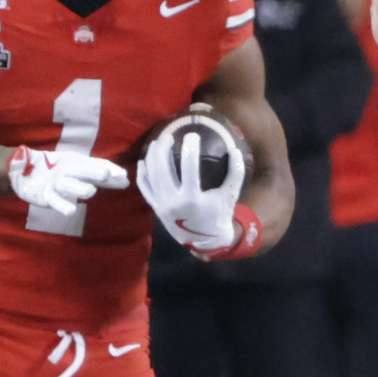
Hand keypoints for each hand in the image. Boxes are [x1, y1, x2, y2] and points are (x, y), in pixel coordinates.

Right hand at [8, 146, 129, 216]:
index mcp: (77, 162)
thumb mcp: (79, 169)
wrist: (23, 171)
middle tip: (106, 174)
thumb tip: (126, 180)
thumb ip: (100, 176)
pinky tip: (71, 211)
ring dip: (79, 187)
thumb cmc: (58, 170)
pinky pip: (55, 200)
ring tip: (91, 191)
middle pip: (83, 170)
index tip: (124, 176)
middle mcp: (68, 170)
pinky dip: (62, 206)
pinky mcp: (45, 194)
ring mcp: (56, 182)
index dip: (109, 169)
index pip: (96, 163)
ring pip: (69, 185)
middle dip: (94, 171)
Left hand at [137, 127, 244, 255]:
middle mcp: (173, 202)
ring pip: (151, 176)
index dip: (190, 148)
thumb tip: (235, 150)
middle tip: (168, 135)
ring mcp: (162, 206)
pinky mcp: (156, 209)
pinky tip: (143, 162)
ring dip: (152, 157)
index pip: (188, 166)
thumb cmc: (219, 215)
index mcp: (192, 198)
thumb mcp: (230, 195)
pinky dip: (142, 174)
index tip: (192, 135)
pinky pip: (145, 189)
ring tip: (156, 143)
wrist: (206, 241)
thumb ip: (236, 173)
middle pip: (163, 169)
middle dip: (163, 149)